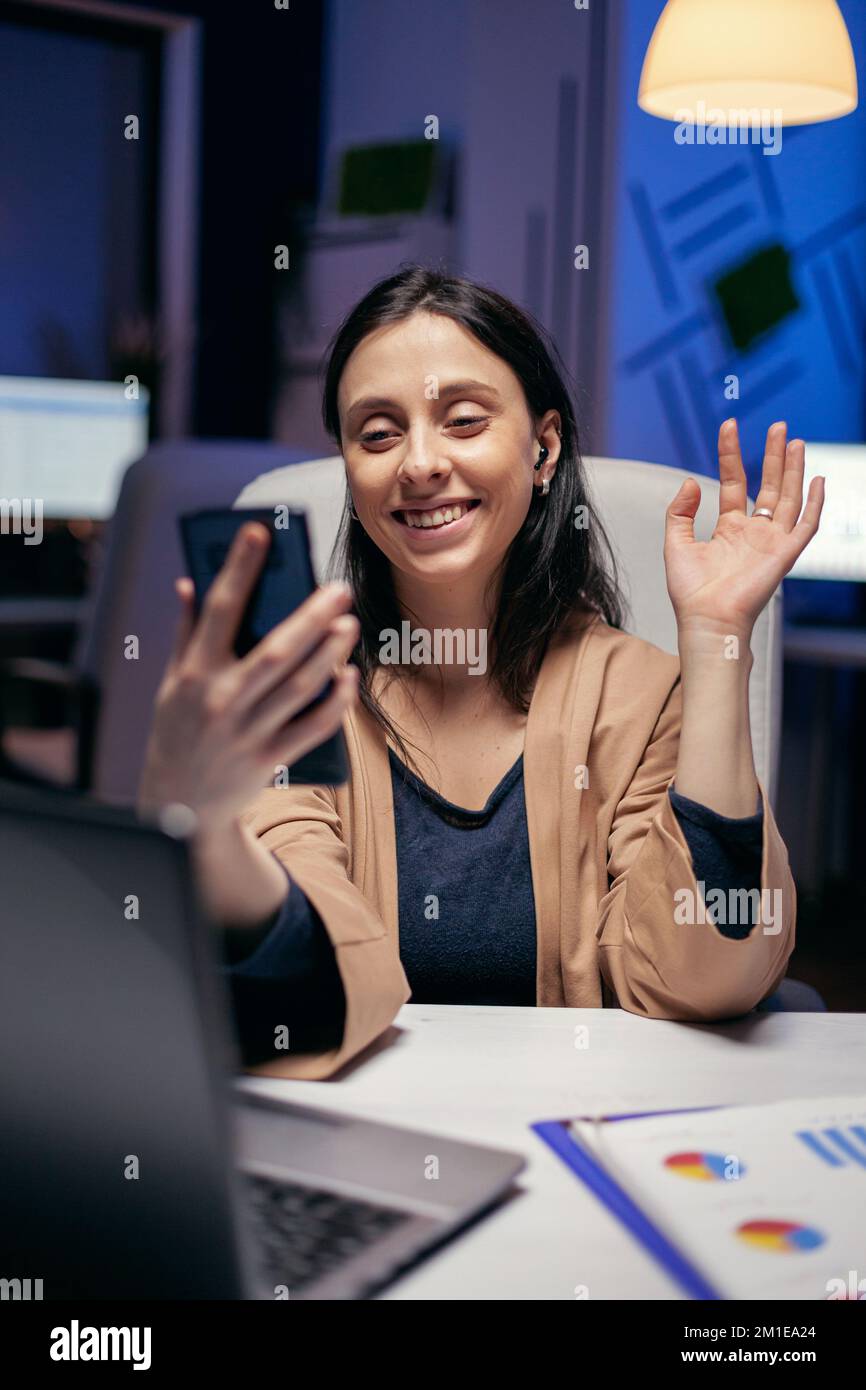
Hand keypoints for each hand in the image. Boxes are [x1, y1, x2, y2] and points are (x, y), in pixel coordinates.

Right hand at [138, 522, 359, 831]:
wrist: (179, 806)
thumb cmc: (178, 732)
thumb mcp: (170, 683)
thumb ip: (184, 633)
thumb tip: (189, 584)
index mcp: (194, 673)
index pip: (218, 610)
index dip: (238, 568)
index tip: (257, 532)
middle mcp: (222, 701)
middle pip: (275, 650)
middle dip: (310, 617)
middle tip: (338, 589)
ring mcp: (248, 732)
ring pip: (299, 687)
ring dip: (329, 654)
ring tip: (349, 624)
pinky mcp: (270, 759)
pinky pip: (312, 727)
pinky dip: (334, 702)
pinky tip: (349, 675)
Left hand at [664, 419, 824, 639]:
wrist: (706, 619)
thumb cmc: (691, 592)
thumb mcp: (675, 544)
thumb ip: (680, 511)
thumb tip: (691, 481)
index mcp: (729, 530)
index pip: (735, 482)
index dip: (731, 454)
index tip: (729, 426)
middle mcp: (754, 533)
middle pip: (769, 485)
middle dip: (773, 455)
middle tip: (778, 426)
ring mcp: (771, 542)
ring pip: (789, 498)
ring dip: (793, 469)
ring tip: (794, 441)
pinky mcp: (785, 554)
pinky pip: (806, 525)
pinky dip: (815, 503)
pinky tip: (818, 479)